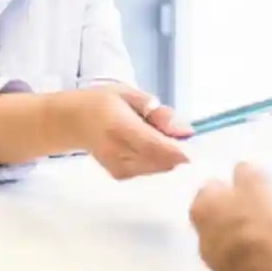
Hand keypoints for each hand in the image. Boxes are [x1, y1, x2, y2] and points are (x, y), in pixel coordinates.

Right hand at [76, 85, 192, 179]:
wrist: (74, 122)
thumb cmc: (103, 102)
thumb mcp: (130, 95)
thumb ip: (158, 113)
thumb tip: (186, 131)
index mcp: (119, 127)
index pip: (155, 146)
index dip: (180, 151)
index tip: (197, 147)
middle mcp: (117, 152)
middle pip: (161, 161)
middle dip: (177, 151)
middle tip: (177, 133)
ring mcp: (117, 167)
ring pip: (158, 168)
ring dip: (168, 156)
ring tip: (155, 135)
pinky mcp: (120, 175)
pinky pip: (150, 171)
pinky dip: (157, 160)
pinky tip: (147, 146)